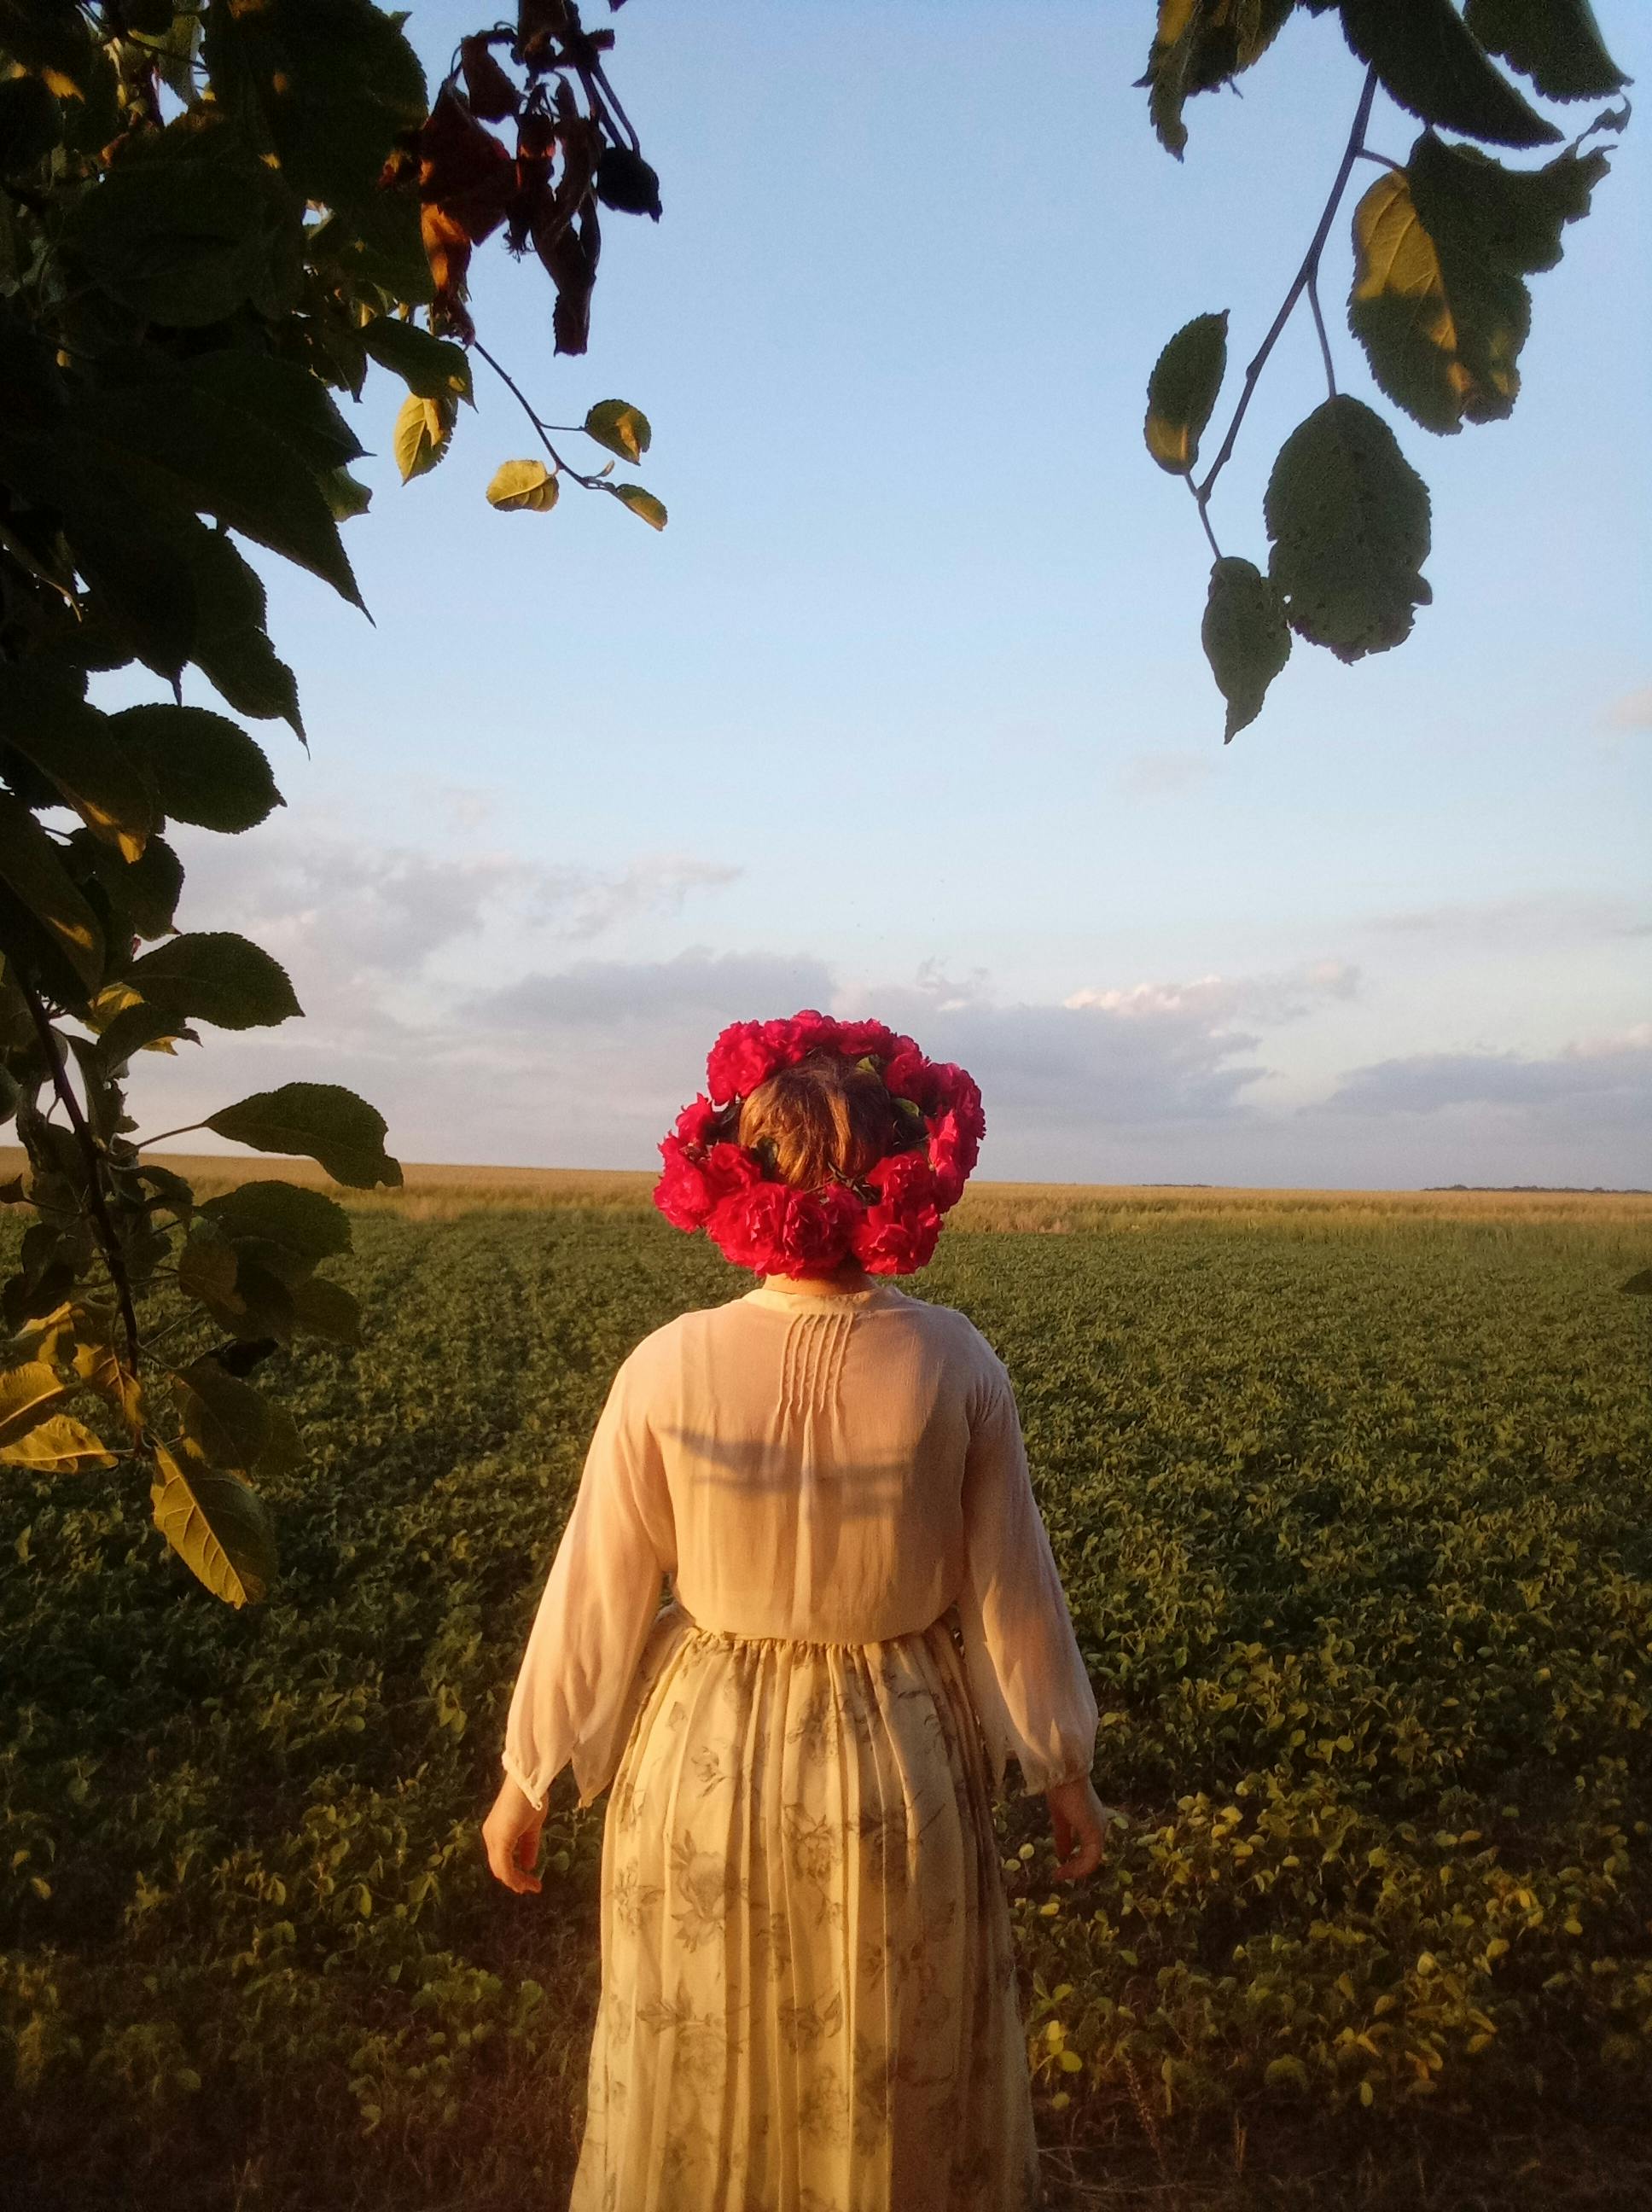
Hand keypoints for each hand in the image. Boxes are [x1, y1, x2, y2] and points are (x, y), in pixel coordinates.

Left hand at [482, 1774, 545, 1894]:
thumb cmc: (532, 1797)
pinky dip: (515, 1878)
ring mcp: (493, 1839)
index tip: (529, 1880)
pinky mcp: (500, 1840)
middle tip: (532, 1887)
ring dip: (516, 1881)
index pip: (502, 1859)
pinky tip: (525, 1883)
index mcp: (496, 1832)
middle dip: (516, 1880)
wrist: (528, 1782)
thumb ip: (529, 1846)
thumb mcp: (532, 1826)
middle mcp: (491, 1837)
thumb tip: (529, 1866)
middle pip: (499, 1867)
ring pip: (501, 1870)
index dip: (514, 1872)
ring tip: (532, 1887)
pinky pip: (505, 1867)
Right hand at [1046, 1775, 1114, 1882]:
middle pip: (1091, 1857)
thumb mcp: (1060, 1819)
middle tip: (1059, 1876)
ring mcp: (1099, 1831)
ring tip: (1060, 1875)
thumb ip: (1063, 1838)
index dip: (1075, 1863)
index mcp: (1093, 1823)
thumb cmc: (1061, 1792)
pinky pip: (1090, 1859)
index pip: (1088, 1850)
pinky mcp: (1094, 1833)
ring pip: (1091, 1860)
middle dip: (1075, 1869)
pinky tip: (1064, 1869)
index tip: (1059, 1870)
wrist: (1062, 1776)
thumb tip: (1062, 1856)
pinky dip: (1078, 1867)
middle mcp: (1100, 1828)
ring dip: (1076, 1870)